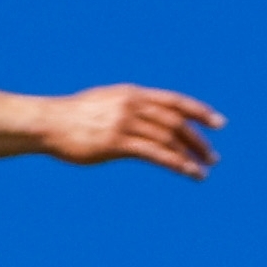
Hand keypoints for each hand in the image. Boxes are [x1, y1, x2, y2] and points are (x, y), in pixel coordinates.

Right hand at [41, 86, 224, 177]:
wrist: (47, 123)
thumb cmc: (74, 116)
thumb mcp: (106, 101)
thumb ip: (129, 106)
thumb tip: (146, 115)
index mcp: (132, 93)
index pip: (174, 101)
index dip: (199, 111)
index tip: (218, 123)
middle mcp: (132, 105)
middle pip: (176, 122)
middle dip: (198, 139)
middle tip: (213, 156)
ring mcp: (124, 123)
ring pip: (169, 139)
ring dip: (191, 155)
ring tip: (205, 169)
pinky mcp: (116, 143)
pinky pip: (156, 154)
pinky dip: (178, 164)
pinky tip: (190, 173)